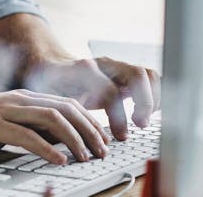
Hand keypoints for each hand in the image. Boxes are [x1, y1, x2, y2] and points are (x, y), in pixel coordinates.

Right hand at [0, 89, 109, 163]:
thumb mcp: (5, 123)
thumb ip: (31, 126)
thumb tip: (61, 141)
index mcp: (22, 97)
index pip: (65, 103)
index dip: (89, 121)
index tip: (103, 140)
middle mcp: (17, 99)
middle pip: (64, 109)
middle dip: (89, 130)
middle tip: (103, 151)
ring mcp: (5, 110)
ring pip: (51, 119)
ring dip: (74, 140)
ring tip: (87, 157)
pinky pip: (27, 135)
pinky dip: (48, 149)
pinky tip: (60, 161)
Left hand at [23, 56, 160, 139]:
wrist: (49, 66)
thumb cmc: (48, 84)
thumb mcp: (48, 96)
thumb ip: (61, 109)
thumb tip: (73, 129)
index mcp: (84, 69)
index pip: (111, 90)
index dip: (119, 115)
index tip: (120, 136)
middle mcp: (105, 65)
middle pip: (137, 74)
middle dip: (145, 102)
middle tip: (141, 125)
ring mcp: (117, 68)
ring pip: (148, 74)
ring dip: (153, 99)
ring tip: (144, 121)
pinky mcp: (126, 76)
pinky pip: (150, 81)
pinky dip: (154, 97)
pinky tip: (145, 115)